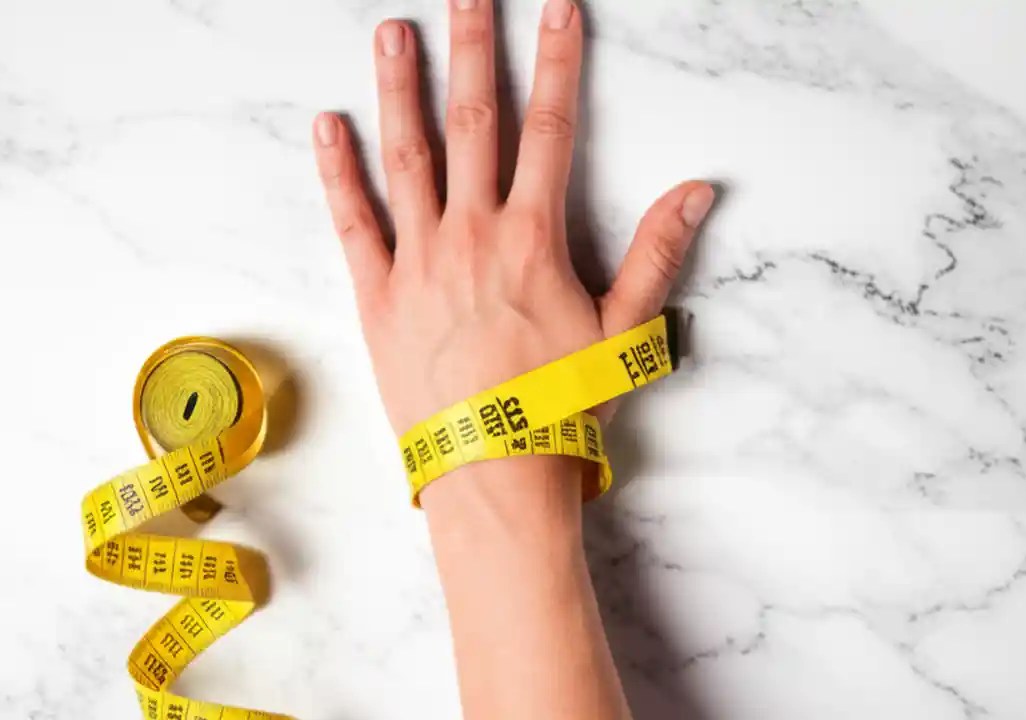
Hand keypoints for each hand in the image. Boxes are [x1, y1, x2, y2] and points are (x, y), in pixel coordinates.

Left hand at [313, 0, 712, 463]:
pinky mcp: (378, 295)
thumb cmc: (560, 407)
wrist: (494, 472)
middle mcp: (472, 234)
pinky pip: (353, 222)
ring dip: (400, 89)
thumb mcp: (625, 332)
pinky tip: (328, 125)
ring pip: (407, 157)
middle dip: (474, 49)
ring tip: (393, 32)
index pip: (549, 129)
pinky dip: (339, 172)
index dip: (556, 63)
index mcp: (533, 237)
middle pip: (474, 123)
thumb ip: (657, 255)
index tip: (555, 11)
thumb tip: (697, 191)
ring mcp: (419, 261)